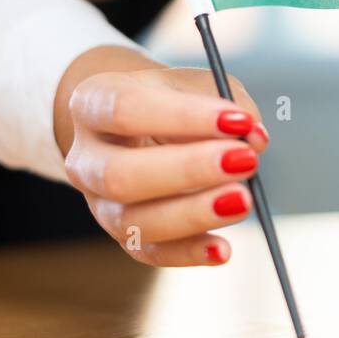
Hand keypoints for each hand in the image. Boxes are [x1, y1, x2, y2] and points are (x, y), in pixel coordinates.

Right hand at [55, 46, 267, 266]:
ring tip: (243, 200)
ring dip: (193, 214)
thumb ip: (228, 103)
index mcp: (92, 102)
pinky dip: (188, 253)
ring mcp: (97, 202)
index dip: (182, 116)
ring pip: (131, 221)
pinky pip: (148, 252)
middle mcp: (84, 156)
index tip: (237, 120)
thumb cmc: (171, 99)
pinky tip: (223, 249)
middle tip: (244, 161)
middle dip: (187, 170)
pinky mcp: (121, 234)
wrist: (137, 124)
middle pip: (119, 173)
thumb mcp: (196, 84)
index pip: (126, 109)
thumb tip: (254, 138)